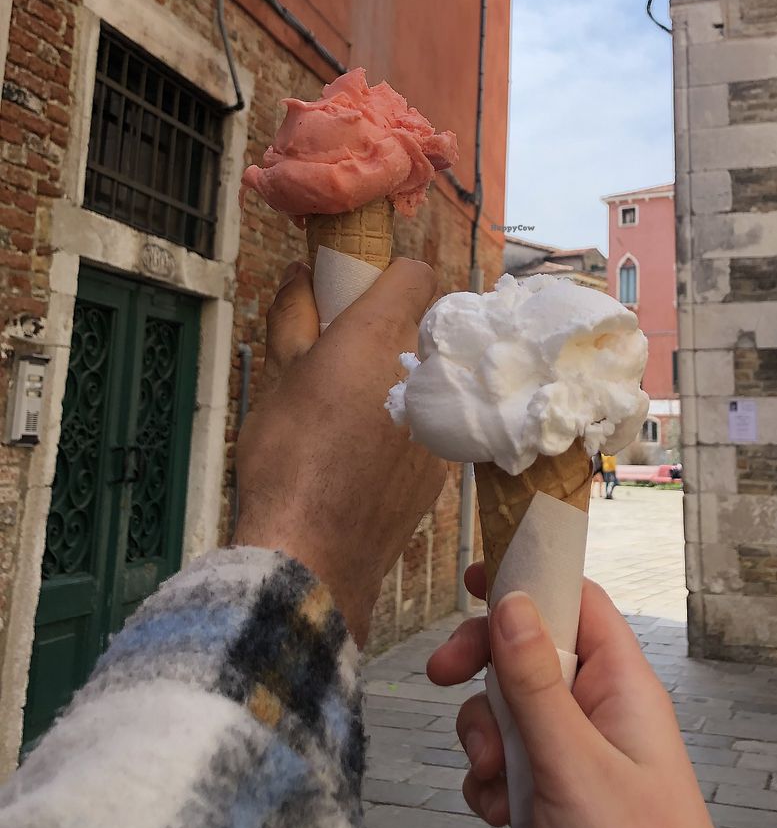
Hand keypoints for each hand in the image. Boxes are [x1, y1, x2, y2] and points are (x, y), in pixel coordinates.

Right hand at [233, 259, 444, 643]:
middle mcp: (425, 368)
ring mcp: (442, 418)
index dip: (390, 280)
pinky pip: (435, 424)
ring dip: (407, 380)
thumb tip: (302, 274)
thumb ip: (294, 315)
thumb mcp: (277, 375)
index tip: (363, 299)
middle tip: (352, 359)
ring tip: (359, 416)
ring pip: (434, 378)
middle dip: (396, 332)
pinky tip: (372, 458)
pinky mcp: (447, 464)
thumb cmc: (285, 454)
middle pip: (428, 326)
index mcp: (381, 333)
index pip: (417, 274)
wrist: (313, 553)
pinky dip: (412, 427)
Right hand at [428, 565, 741, 827]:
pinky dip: (491, 785)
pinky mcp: (560, 799)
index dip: (529, 581)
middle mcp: (604, 712)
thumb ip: (537, 683)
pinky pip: (511, 765)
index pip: (576, 601)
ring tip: (492, 782)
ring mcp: (582, 757)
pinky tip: (497, 815)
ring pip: (512, 713)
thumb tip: (512, 600)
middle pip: (531, 654)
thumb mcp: (576, 766)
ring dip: (486, 740)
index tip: (474, 577)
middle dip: (485, 669)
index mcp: (624, 686)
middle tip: (442, 674)